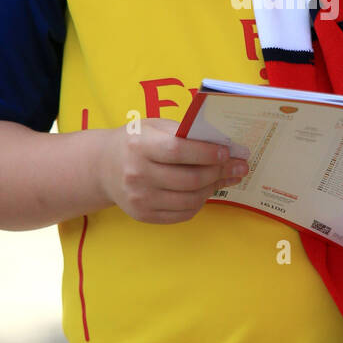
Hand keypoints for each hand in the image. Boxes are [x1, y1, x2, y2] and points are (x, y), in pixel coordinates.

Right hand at [99, 117, 247, 223]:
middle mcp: (137, 174)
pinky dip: (199, 203)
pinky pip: (182, 214)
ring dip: (213, 189)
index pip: (179, 151)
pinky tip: (206, 191)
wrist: (103, 167)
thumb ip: (184, 134)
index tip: (228, 152)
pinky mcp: (143, 215)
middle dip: (219, 172)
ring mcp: (139, 199)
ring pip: (190, 199)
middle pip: (189, 179)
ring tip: (224, 178)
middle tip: (238, 167)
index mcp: (139, 146)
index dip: (207, 153)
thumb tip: (223, 146)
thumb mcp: (154, 127)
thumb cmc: (136, 141)